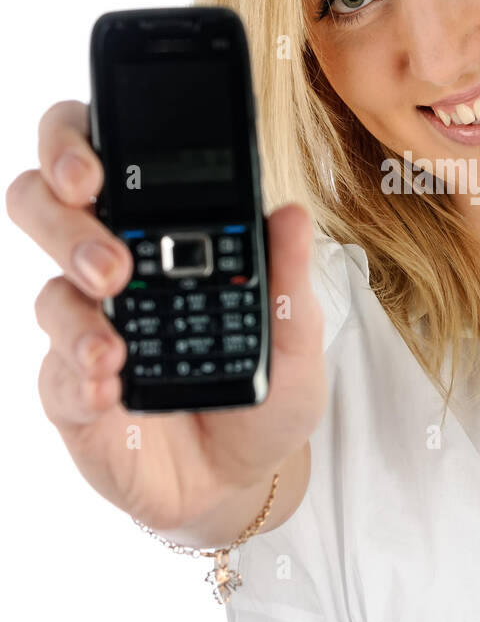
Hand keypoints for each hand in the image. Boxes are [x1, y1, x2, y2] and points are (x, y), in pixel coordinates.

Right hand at [6, 100, 326, 533]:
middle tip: (113, 259)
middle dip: (61, 218)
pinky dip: (80, 377)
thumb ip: (286, 275)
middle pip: (44, 208)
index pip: (96, 158)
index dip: (75, 144)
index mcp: (158, 231)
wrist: (244, 477)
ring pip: (49, 292)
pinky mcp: (73, 392)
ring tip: (117, 344)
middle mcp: (109, 267)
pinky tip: (108, 386)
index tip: (94, 167)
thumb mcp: (293, 333)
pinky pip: (57, 374)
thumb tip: (290, 213)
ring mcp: (86, 329)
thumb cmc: (261, 391)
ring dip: (78, 308)